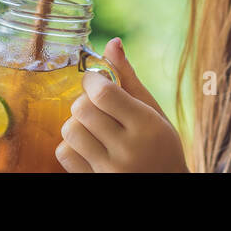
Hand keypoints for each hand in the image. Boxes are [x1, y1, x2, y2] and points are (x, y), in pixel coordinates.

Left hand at [55, 37, 188, 172]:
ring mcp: (110, 170)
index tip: (95, 81)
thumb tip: (112, 42)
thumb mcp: (154, 113)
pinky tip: (87, 146)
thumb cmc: (161, 146)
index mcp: (148, 125)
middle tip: (95, 105)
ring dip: (76, 123)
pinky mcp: (95, 181)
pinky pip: (64, 154)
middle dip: (84, 101)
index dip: (92, 80)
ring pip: (70, 131)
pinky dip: (70, 145)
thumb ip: (129, 79)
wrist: (166, 188)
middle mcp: (129, 149)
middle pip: (82, 109)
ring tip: (92, 127)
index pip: (104, 93)